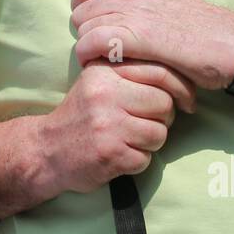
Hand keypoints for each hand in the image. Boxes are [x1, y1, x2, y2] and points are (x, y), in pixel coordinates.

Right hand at [39, 58, 193, 195]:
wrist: (46, 150)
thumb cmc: (81, 116)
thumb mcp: (98, 82)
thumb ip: (131, 73)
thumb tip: (182, 76)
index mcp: (104, 71)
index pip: (159, 71)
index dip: (181, 87)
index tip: (188, 100)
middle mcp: (104, 94)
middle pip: (164, 103)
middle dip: (163, 118)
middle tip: (147, 124)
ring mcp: (107, 124)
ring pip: (159, 133)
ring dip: (150, 143)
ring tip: (130, 141)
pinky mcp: (110, 153)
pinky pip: (146, 159)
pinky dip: (137, 162)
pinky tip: (119, 156)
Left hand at [70, 0, 233, 91]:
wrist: (230, 46)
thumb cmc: (201, 25)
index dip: (81, 5)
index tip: (92, 22)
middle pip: (79, 9)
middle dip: (84, 31)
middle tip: (98, 48)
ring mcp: (133, 13)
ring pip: (84, 27)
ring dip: (87, 47)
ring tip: (101, 60)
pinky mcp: (137, 37)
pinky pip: (94, 42)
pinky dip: (90, 56)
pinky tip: (102, 65)